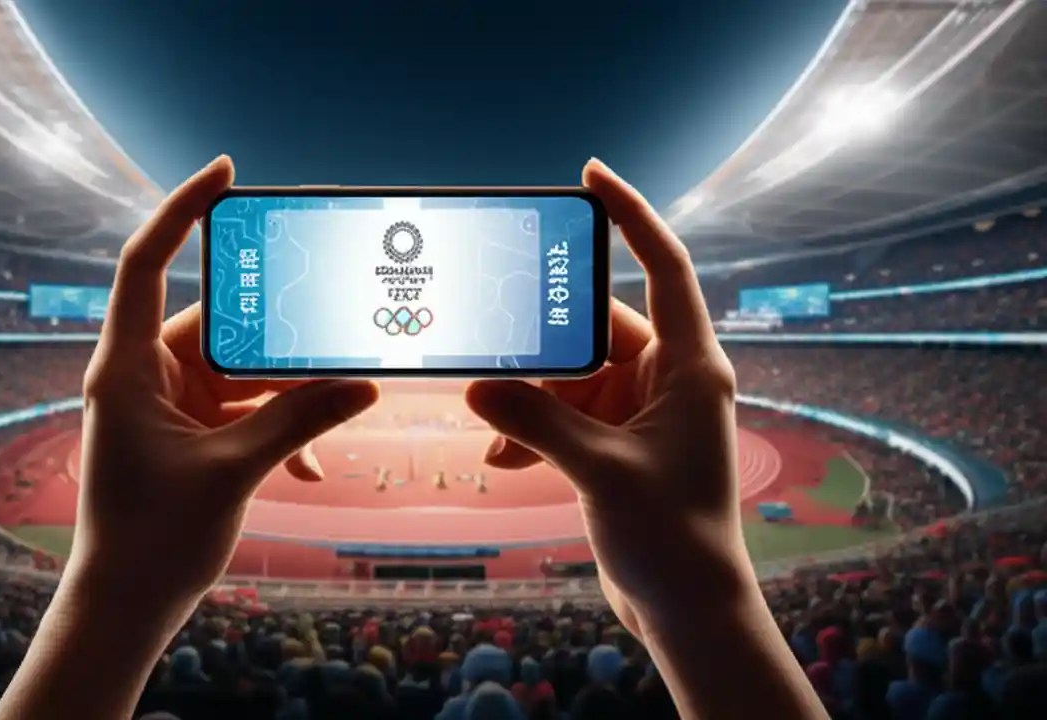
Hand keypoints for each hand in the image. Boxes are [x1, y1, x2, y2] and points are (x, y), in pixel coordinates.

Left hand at [0, 155, 378, 719]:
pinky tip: (311, 471)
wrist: (127, 607)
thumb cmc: (152, 540)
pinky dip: (277, 430)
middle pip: (219, 323)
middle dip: (277, 337)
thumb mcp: (234, 470)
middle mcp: (142, 376)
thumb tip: (363, 385)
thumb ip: (299, 420)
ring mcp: (167, 406)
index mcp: (126, 368)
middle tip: (330, 318)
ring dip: (286, 397)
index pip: (145, 263)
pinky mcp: (188, 434)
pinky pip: (243, 411)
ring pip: (240, 373)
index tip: (226, 173)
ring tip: (332, 418)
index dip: (180, 211)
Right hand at [467, 160, 824, 718]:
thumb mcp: (599, 471)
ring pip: (571, 377)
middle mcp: (669, 379)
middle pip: (595, 327)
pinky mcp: (617, 445)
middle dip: (542, 341)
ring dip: (529, 398)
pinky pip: (565, 416)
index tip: (590, 176)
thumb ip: (536, 423)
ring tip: (489, 420)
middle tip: (490, 327)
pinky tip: (502, 460)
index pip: (664, 266)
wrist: (686, 607)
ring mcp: (641, 413)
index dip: (632, 215)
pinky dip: (533, 430)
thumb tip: (477, 389)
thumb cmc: (672, 537)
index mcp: (690, 366)